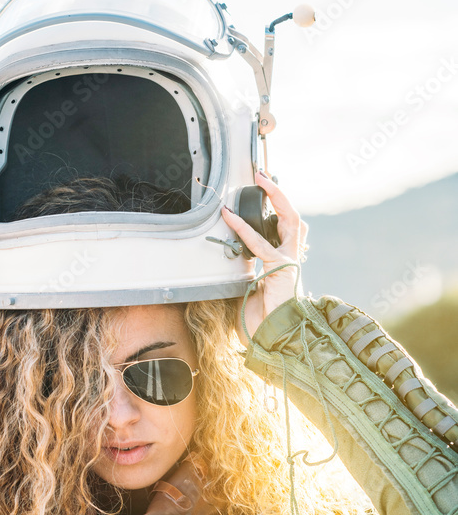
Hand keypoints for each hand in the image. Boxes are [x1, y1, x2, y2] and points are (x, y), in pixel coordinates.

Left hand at [221, 171, 307, 343]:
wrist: (272, 339)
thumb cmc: (259, 320)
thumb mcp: (246, 290)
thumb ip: (241, 271)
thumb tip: (222, 262)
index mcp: (284, 262)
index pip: (285, 228)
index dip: (277, 207)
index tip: (264, 189)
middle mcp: (291, 258)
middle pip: (292, 218)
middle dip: (280, 194)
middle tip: (264, 175)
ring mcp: (289, 262)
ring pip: (290, 221)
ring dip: (277, 198)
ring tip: (262, 179)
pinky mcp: (281, 269)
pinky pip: (260, 243)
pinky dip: (243, 228)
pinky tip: (230, 216)